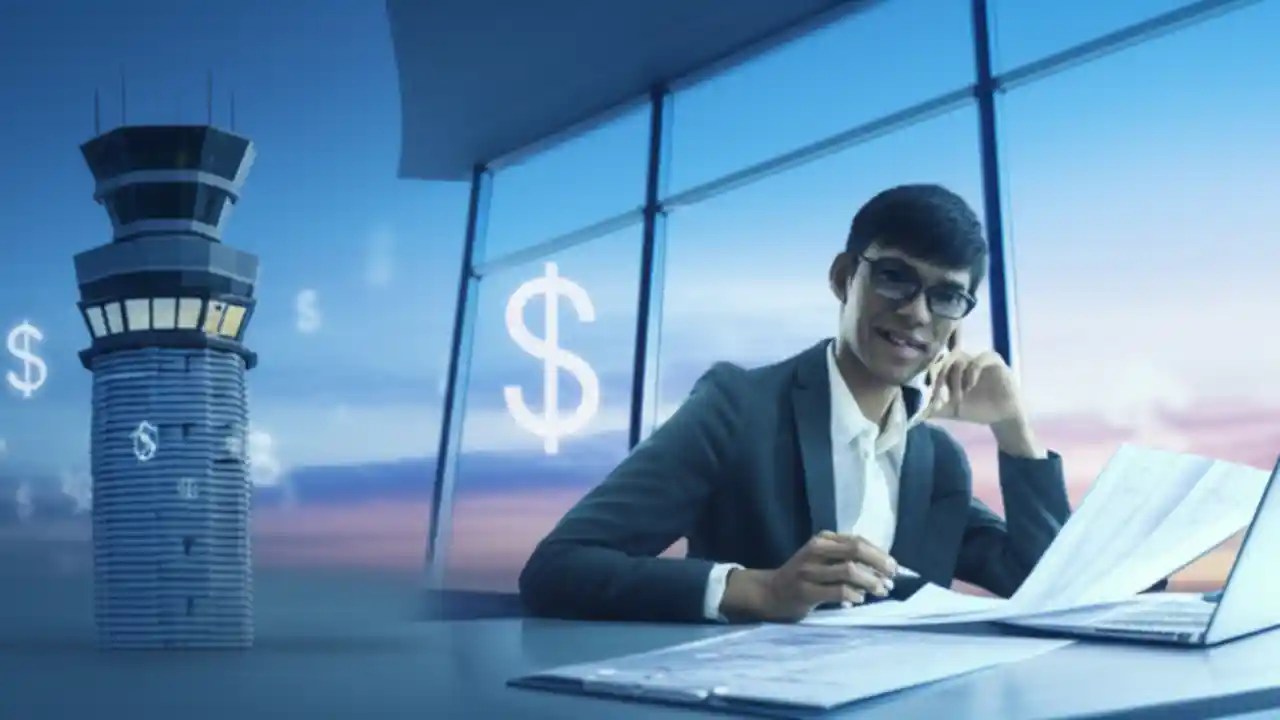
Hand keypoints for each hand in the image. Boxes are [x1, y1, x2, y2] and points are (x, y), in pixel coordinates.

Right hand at [720, 532, 897, 622]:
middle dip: (879, 564)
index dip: (879, 553)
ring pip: (849, 571)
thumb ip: (846, 559)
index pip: (857, 540)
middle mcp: (815, 550)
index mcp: (822, 539)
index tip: (894, 567)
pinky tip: (859, 599)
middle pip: (855, 550)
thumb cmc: (804, 576)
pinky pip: (838, 591)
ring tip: (880, 591)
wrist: (771, 592)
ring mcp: (809, 570)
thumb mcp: (822, 559)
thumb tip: (883, 569)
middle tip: (891, 578)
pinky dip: (854, 595)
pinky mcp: (805, 591)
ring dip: (871, 582)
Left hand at [921, 349, 1024, 425]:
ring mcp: (977, 359)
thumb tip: (912, 413)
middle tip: (939, 396)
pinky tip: (969, 386)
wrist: (1002, 416)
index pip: (933, 364)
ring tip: (957, 398)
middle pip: (943, 359)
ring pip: (959, 358)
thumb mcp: (950, 410)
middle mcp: (962, 360)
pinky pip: (981, 358)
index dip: (928, 378)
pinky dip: (972, 371)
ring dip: (954, 378)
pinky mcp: (994, 361)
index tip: (926, 395)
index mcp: (949, 369)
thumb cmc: (975, 409)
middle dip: (939, 378)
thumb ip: (932, 409)